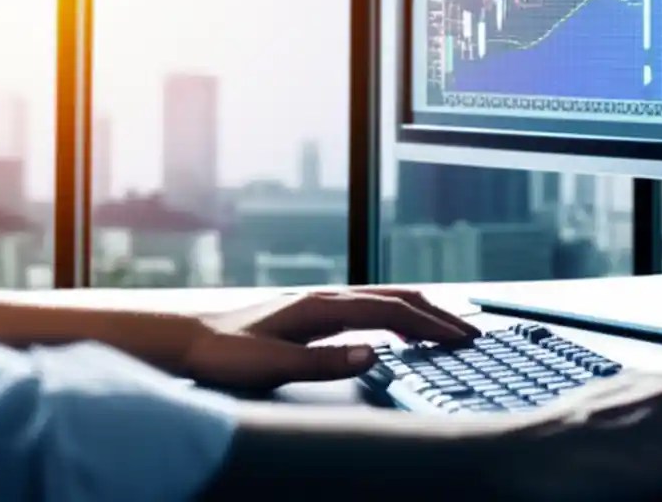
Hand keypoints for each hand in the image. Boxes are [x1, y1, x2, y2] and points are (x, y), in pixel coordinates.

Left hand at [182, 289, 478, 389]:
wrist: (191, 339)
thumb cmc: (227, 353)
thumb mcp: (273, 364)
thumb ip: (325, 361)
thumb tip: (374, 355)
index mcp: (324, 306)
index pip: (392, 312)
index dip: (431, 325)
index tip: (461, 338)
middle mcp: (328, 297)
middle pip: (398, 298)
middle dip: (437, 314)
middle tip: (470, 333)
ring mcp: (323, 302)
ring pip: (387, 299)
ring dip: (422, 312)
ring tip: (448, 329)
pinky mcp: (317, 312)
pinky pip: (371, 308)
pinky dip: (400, 316)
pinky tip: (403, 331)